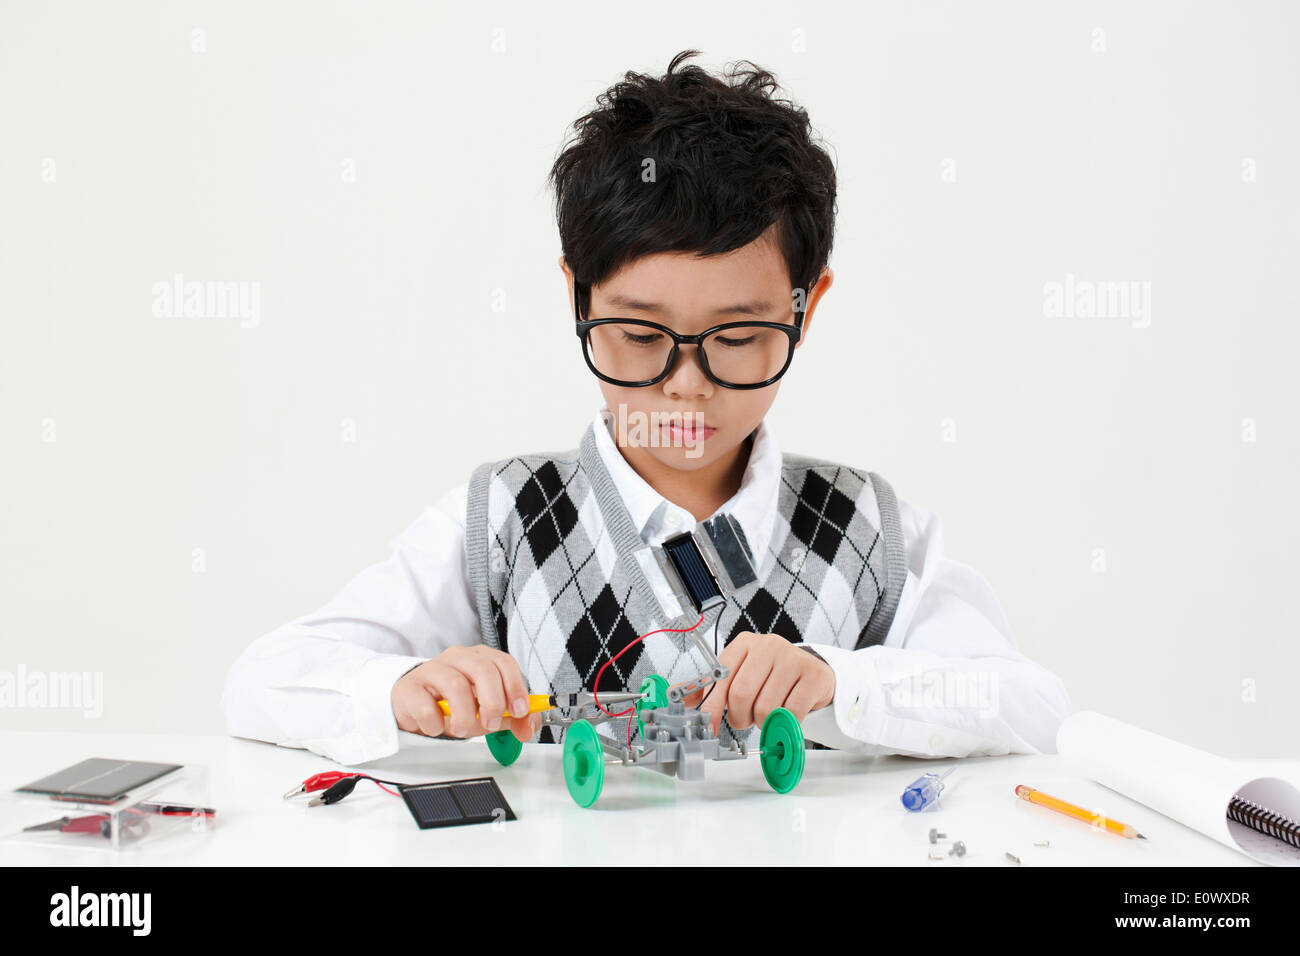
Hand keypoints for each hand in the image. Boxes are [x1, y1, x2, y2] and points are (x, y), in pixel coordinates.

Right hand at [392, 645, 540, 742]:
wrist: (413, 706)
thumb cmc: (454, 704)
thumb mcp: (487, 710)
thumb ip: (511, 717)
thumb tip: (528, 727)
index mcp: (480, 658)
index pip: (505, 663)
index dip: (515, 688)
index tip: (519, 711)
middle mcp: (458, 658)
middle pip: (483, 670)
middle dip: (493, 702)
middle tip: (491, 725)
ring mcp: (432, 670)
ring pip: (456, 685)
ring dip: (465, 715)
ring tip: (463, 729)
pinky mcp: (409, 688)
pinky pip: (426, 705)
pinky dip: (436, 723)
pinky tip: (436, 727)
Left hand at [682, 631, 834, 736]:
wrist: (811, 674)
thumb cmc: (770, 677)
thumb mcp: (738, 675)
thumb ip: (709, 687)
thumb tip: (673, 695)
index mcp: (744, 644)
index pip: (720, 677)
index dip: (712, 707)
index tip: (709, 726)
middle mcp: (767, 646)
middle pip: (741, 694)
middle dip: (740, 717)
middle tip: (746, 719)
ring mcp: (792, 658)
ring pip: (766, 707)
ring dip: (764, 722)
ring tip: (768, 714)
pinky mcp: (813, 676)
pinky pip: (791, 712)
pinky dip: (786, 723)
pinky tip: (786, 716)